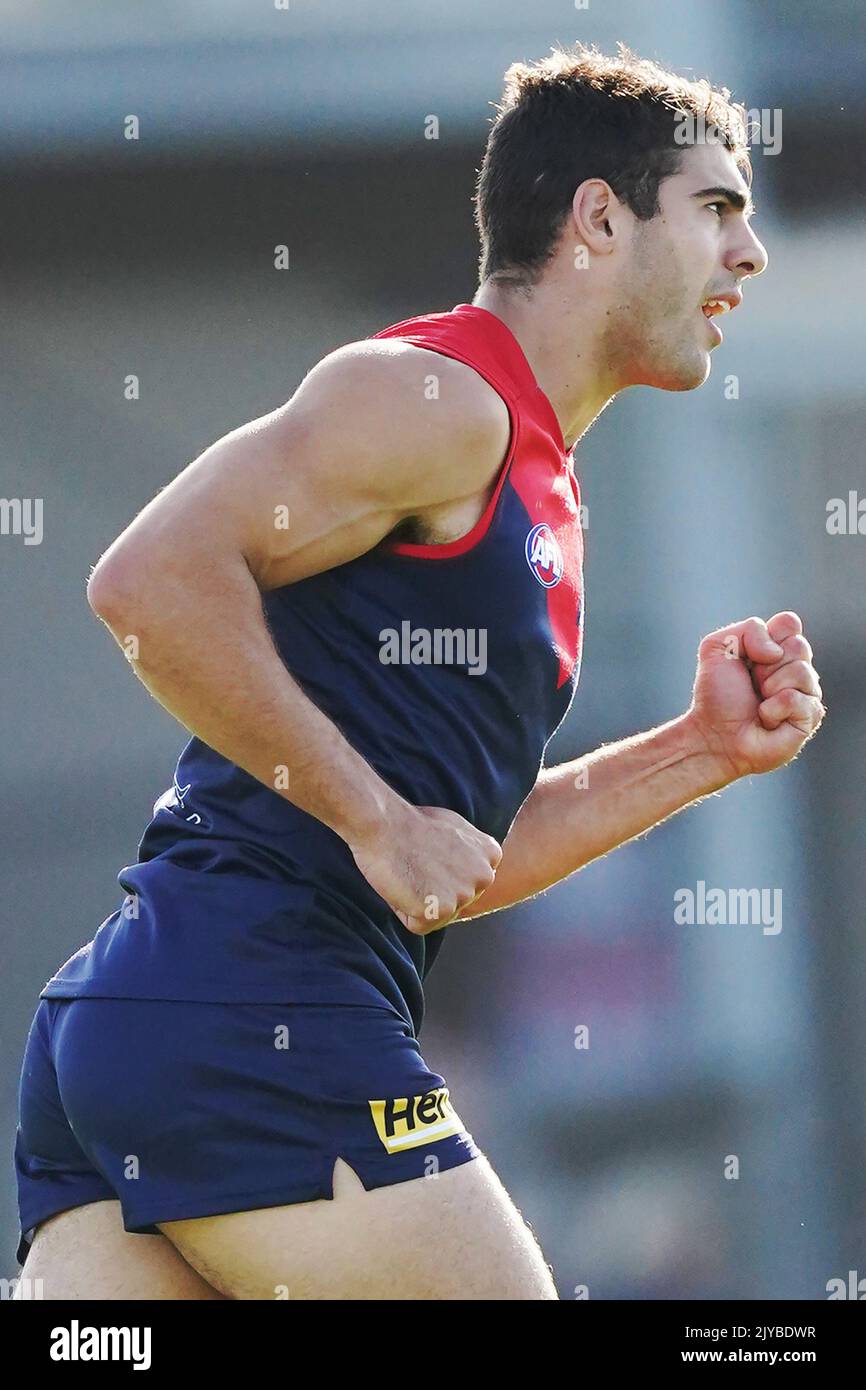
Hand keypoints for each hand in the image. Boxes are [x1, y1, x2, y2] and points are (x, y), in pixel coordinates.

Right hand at [349, 803, 501, 934]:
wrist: (384, 823)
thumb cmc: (412, 823)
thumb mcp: (458, 829)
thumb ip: (472, 852)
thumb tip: (470, 868)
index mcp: (492, 855)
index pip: (468, 884)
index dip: (442, 874)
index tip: (429, 856)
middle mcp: (484, 876)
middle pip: (455, 903)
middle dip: (433, 892)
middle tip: (416, 866)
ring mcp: (463, 894)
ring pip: (437, 916)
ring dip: (418, 902)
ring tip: (409, 875)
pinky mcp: (439, 910)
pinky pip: (418, 925)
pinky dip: (404, 911)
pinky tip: (402, 886)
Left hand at [685, 611, 825, 779]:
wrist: (714, 735)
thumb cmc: (717, 696)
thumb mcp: (717, 648)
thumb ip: (748, 629)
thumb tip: (777, 651)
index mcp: (778, 648)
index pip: (790, 623)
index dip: (768, 637)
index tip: (749, 657)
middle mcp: (797, 668)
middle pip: (799, 645)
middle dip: (765, 665)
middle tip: (753, 683)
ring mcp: (806, 692)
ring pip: (802, 672)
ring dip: (769, 687)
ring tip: (759, 702)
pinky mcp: (810, 718)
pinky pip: (798, 700)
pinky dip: (774, 709)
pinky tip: (766, 719)